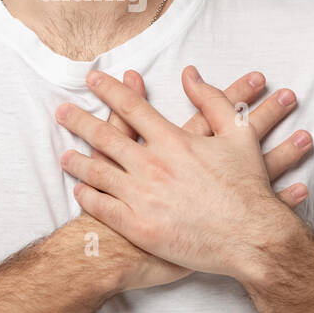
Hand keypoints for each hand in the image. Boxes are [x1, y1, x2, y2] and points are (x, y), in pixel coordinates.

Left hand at [67, 68, 313, 290]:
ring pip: (98, 173)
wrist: (252, 237)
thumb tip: (190, 75)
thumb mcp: (238, 135)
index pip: (131, 108)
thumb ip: (213, 100)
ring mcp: (143, 197)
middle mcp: (152, 165)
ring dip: (77, 161)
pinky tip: (79, 191)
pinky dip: (87, 197)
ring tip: (63, 155)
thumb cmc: (247, 187)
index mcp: (173, 141)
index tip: (92, 79)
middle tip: (61, 111)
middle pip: (104, 137)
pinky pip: (103, 208)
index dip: (109, 90)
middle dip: (79, 121)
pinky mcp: (139, 227)